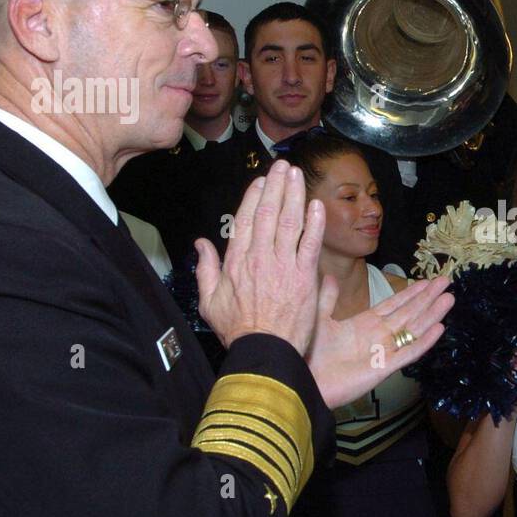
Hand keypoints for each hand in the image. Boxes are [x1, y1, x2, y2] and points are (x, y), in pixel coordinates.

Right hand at [195, 160, 322, 353]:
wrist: (263, 350)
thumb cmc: (238, 330)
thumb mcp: (209, 301)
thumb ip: (205, 269)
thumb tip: (200, 244)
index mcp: (236, 261)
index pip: (246, 220)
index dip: (255, 196)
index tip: (262, 181)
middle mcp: (259, 257)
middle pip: (269, 213)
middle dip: (277, 186)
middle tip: (284, 166)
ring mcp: (283, 265)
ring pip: (289, 221)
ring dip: (295, 195)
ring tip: (299, 175)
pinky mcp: (304, 276)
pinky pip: (310, 243)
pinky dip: (314, 223)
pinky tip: (316, 205)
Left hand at [307, 275, 453, 409]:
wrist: (302, 380)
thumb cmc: (308, 354)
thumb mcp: (319, 318)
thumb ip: (328, 298)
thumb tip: (330, 275)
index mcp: (364, 325)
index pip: (394, 305)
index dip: (411, 293)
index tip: (427, 281)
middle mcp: (378, 337)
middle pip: (409, 313)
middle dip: (428, 298)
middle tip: (446, 281)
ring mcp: (383, 352)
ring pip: (414, 329)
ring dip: (432, 314)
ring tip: (449, 299)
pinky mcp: (384, 368)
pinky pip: (408, 353)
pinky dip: (423, 341)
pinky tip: (439, 328)